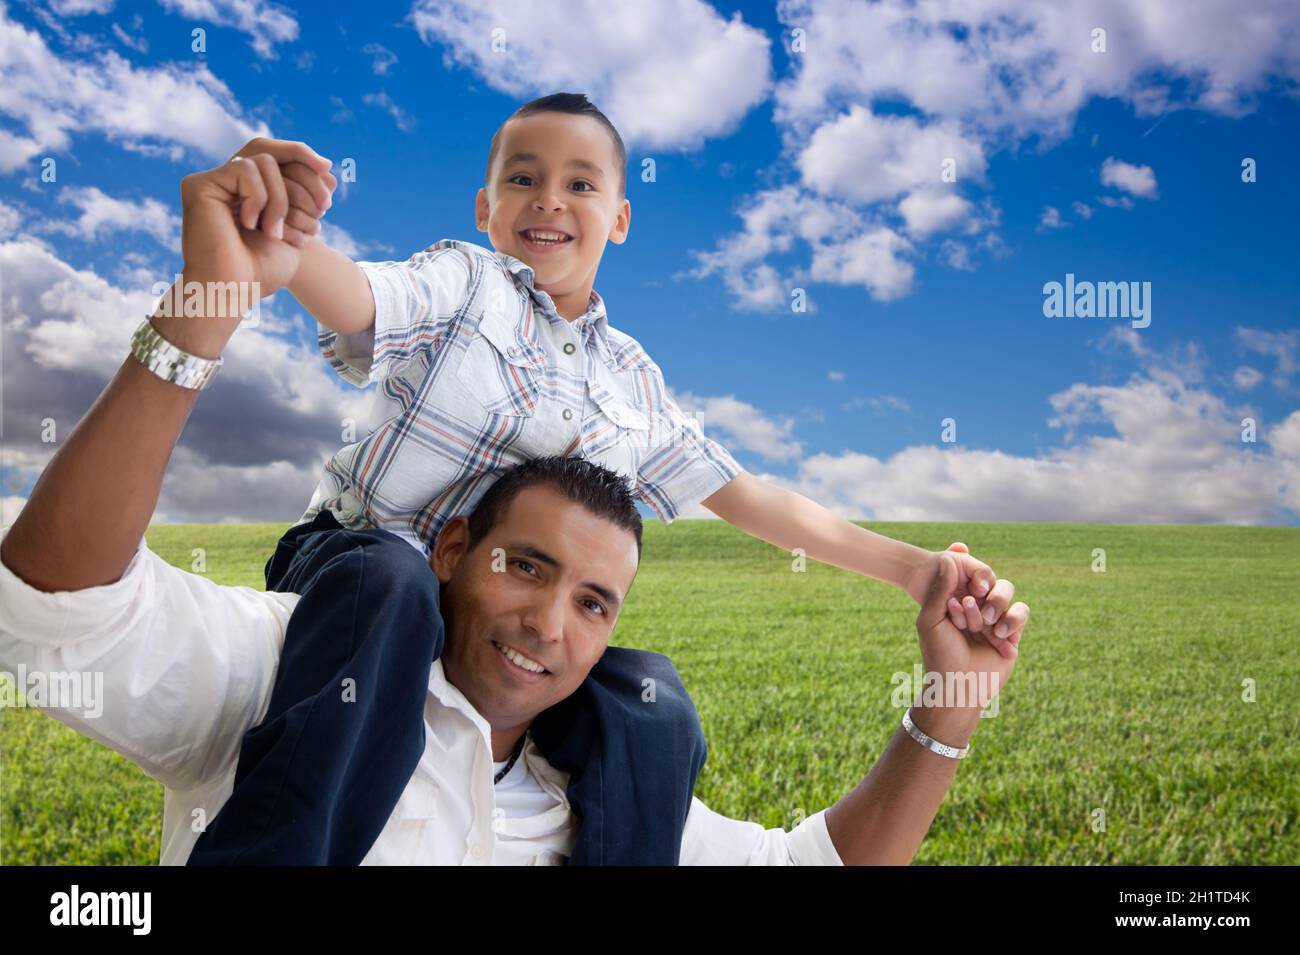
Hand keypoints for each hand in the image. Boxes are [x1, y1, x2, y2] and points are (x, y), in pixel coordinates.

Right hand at [180, 139, 333, 295]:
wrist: (232, 293)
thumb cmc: (259, 274)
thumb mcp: (293, 232)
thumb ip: (305, 201)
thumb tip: (329, 172)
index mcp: (245, 194)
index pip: (277, 160)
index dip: (304, 161)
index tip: (331, 186)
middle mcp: (226, 184)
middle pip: (271, 152)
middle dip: (304, 172)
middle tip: (324, 205)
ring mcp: (212, 183)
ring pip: (262, 161)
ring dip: (280, 199)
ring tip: (274, 232)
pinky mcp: (199, 185)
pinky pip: (245, 169)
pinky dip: (259, 198)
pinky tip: (251, 224)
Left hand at [902, 543, 1026, 658]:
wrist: (959, 687)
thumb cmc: (939, 654)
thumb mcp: (931, 620)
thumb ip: (939, 590)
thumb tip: (947, 557)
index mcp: (953, 600)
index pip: (966, 576)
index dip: (967, 581)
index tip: (961, 598)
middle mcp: (975, 606)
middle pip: (988, 581)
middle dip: (981, 596)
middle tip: (972, 608)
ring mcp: (994, 618)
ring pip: (1007, 592)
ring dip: (997, 605)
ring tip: (987, 627)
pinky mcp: (1012, 632)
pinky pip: (1021, 611)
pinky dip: (1012, 621)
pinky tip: (998, 638)